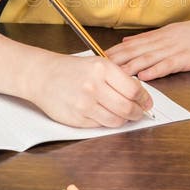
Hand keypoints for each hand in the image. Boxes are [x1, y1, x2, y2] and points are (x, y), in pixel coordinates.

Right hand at [26, 52, 152, 127]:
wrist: (42, 76)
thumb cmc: (71, 70)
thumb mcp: (97, 64)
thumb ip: (118, 78)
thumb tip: (140, 95)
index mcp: (102, 68)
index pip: (133, 90)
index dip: (144, 99)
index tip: (147, 102)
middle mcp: (93, 86)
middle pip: (127, 108)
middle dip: (138, 113)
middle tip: (139, 113)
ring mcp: (84, 104)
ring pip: (116, 120)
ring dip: (124, 120)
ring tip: (123, 115)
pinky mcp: (77, 118)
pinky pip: (100, 125)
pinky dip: (107, 122)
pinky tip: (104, 114)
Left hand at [106, 13, 189, 80]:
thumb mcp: (173, 31)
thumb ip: (151, 38)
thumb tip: (129, 41)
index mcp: (161, 35)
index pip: (133, 43)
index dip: (115, 51)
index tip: (98, 57)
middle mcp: (164, 41)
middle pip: (135, 50)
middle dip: (116, 59)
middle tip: (98, 67)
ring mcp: (175, 49)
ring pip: (148, 58)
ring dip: (130, 66)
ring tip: (114, 74)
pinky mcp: (187, 58)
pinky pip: (168, 65)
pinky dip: (154, 71)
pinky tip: (143, 76)